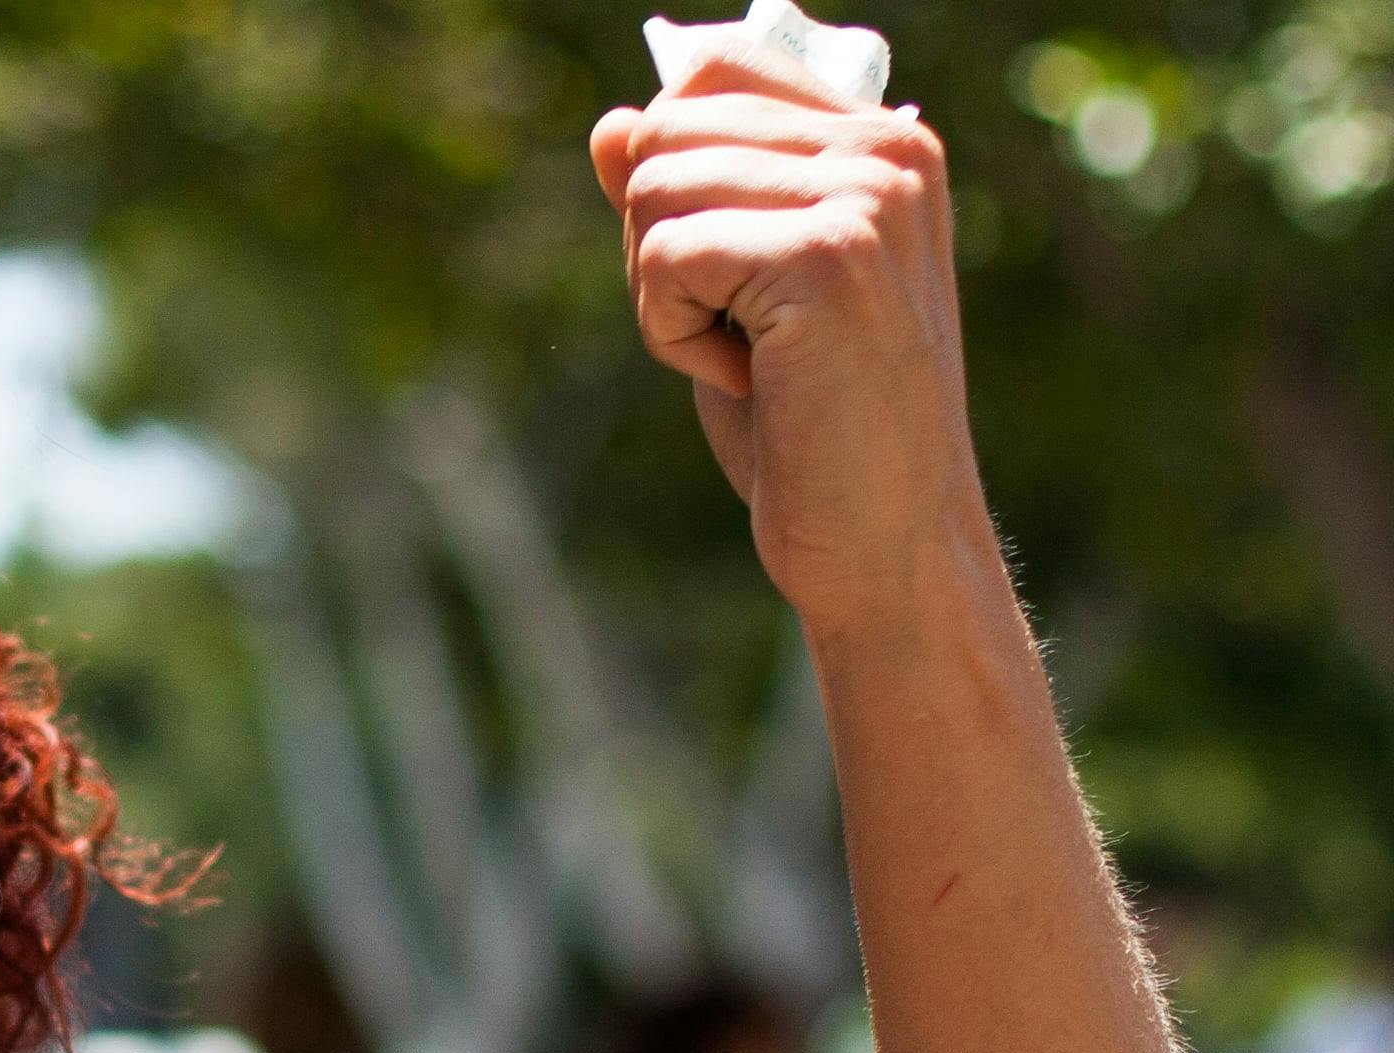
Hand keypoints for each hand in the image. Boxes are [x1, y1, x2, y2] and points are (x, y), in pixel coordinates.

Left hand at [591, 60, 989, 636]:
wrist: (885, 541)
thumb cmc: (812, 427)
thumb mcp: (734, 296)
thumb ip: (686, 201)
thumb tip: (608, 124)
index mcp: (881, 142)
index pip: (711, 71)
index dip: (665, 173)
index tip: (718, 268)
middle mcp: (886, 149)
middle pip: (662, 131)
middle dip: (654, 244)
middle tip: (731, 330)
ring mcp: (865, 197)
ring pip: (651, 190)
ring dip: (663, 296)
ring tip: (749, 358)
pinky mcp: (827, 257)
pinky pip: (664, 259)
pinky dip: (672, 335)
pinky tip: (748, 379)